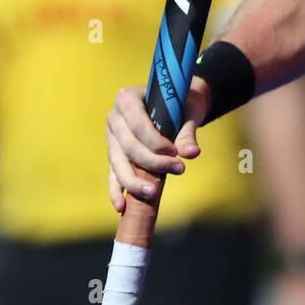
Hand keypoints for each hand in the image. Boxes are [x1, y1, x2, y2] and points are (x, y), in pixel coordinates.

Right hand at [107, 78, 210, 212]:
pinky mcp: (114, 154)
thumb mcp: (187, 112)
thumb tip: (191, 153)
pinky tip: (121, 207)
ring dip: (134, 181)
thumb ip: (187, 132)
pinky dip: (117, 190)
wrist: (176, 101)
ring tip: (152, 193)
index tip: (174, 153)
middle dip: (152, 162)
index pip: (138, 125)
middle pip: (128, 146)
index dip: (155, 142)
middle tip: (178, 170)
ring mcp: (112, 137)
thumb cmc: (182, 103)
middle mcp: (114, 117)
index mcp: (127, 98)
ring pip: (118, 163)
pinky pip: (113, 174)